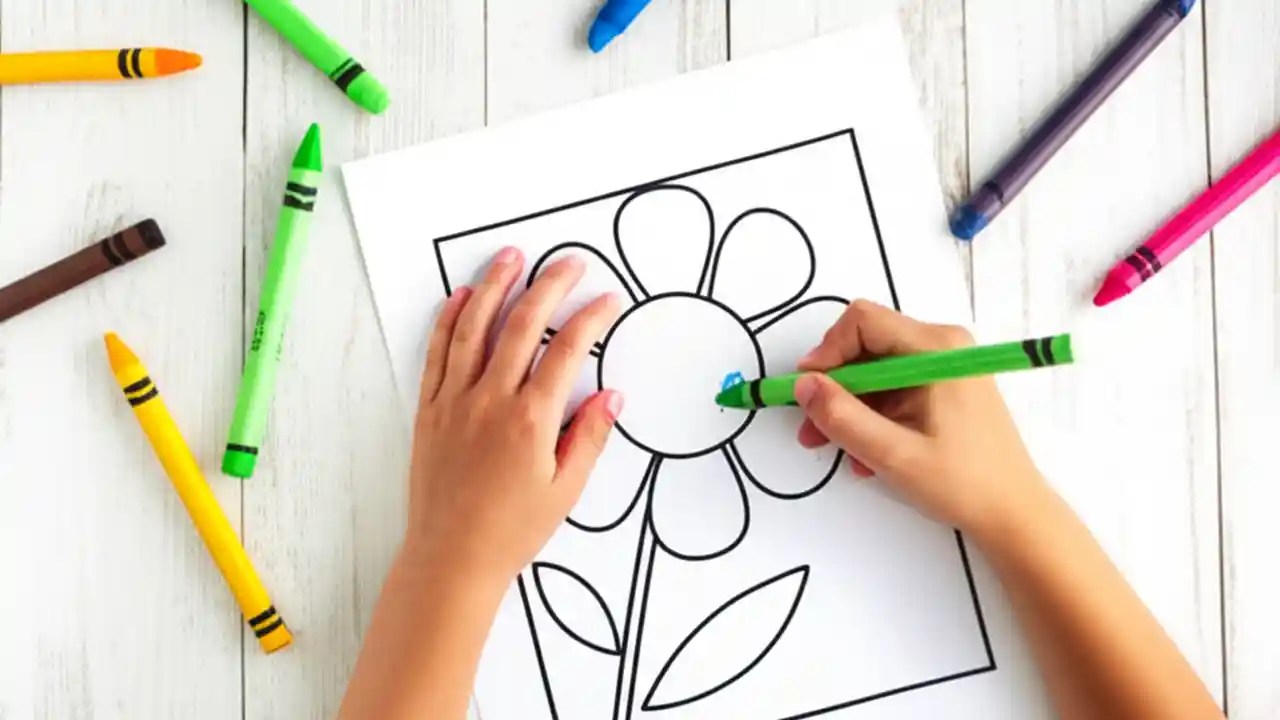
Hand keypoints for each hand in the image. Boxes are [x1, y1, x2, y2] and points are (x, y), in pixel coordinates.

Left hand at [408, 246, 623, 586]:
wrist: (451, 559)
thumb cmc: (510, 531)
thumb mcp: (565, 490)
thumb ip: (588, 437)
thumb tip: (610, 396)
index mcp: (530, 421)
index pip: (567, 351)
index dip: (591, 319)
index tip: (607, 301)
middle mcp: (490, 401)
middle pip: (522, 325)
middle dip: (549, 285)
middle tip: (569, 262)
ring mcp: (455, 401)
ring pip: (474, 327)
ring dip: (494, 286)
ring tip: (511, 256)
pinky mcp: (430, 409)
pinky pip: (438, 353)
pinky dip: (449, 320)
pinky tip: (461, 297)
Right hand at [792, 299, 1043, 537]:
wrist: (1014, 513)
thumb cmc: (965, 483)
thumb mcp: (893, 454)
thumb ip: (843, 418)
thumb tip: (803, 386)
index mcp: (937, 350)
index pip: (863, 322)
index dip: (827, 352)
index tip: (807, 390)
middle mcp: (941, 347)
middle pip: (866, 346)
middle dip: (834, 386)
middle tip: (811, 426)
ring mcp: (943, 368)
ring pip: (875, 372)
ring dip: (849, 407)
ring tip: (836, 448)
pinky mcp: (942, 389)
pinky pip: (892, 390)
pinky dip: (871, 417)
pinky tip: (866, 454)